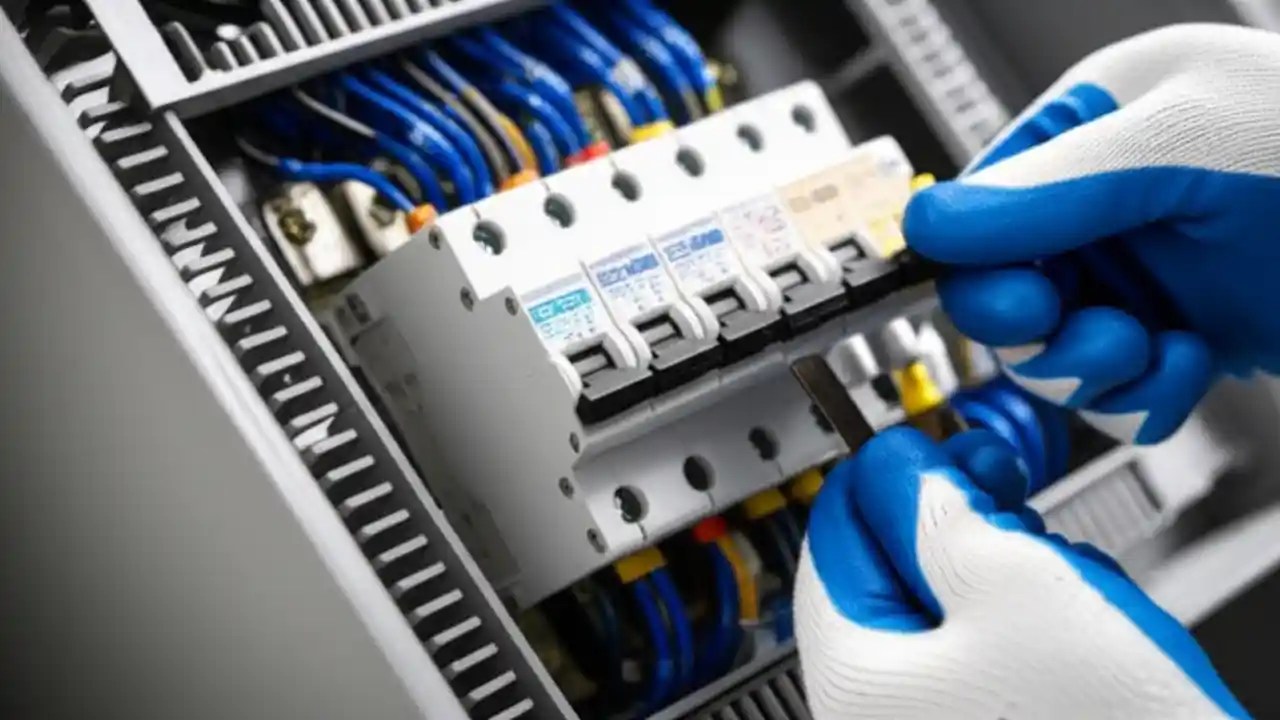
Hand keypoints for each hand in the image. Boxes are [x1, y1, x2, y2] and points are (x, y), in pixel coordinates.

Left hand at [794, 427, 1246, 718]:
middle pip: (893, 562)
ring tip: (1060, 573)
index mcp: (852, 672)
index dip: (893, 472)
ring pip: (949, 599)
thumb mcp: (1004, 580)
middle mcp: (879, 706)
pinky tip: (1080, 623)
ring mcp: (935, 718)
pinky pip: (988, 644)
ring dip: (1006, 564)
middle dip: (956, 516)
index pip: (837, 531)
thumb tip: (893, 461)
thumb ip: (930, 506)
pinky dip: (1032, 615)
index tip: (942, 447)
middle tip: (1001, 482)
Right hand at [903, 23, 1279, 443]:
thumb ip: (1050, 188)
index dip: (984, 264)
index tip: (1027, 295)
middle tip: (1096, 332)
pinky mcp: (1176, 338)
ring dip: (1094, 369)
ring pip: (1048, 352)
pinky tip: (1189, 366)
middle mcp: (1105, 205)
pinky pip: (1109, 394)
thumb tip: (931, 221)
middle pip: (1001, 292)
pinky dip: (1138, 399)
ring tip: (1155, 350)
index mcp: (1092, 127)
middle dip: (1042, 327)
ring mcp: (1142, 276)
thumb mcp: (1187, 146)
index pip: (978, 208)